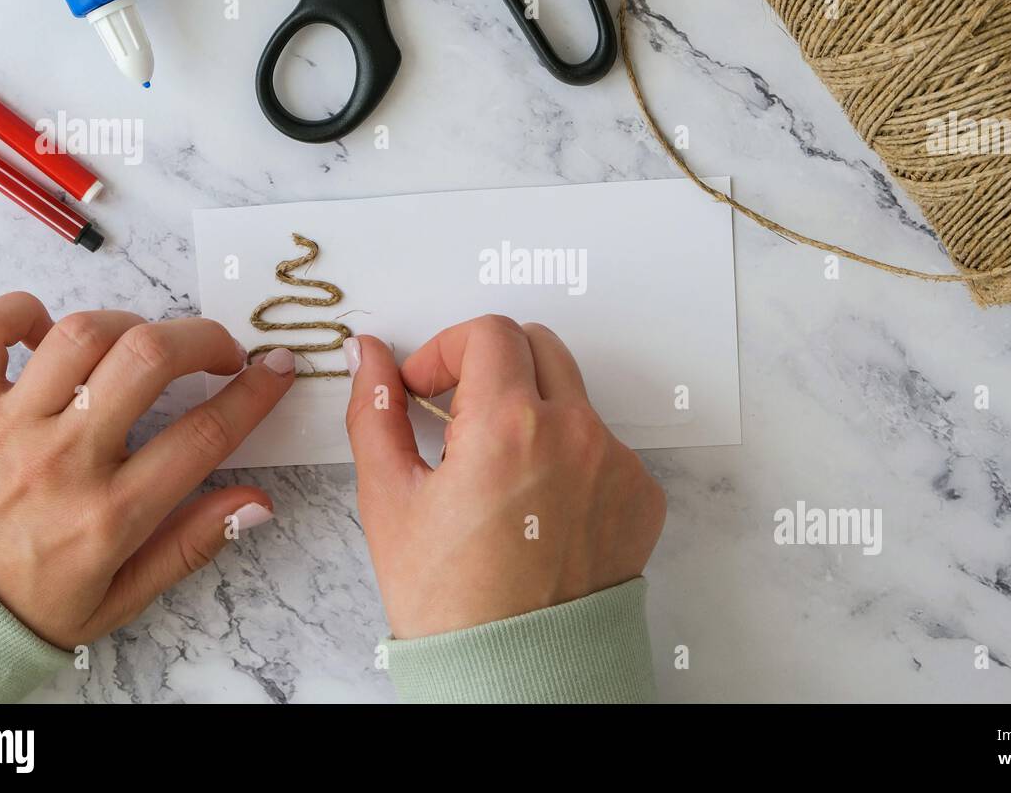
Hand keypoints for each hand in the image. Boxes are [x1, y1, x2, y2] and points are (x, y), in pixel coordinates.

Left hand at [0, 292, 295, 648]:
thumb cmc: (29, 605)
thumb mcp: (121, 597)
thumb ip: (191, 545)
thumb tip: (257, 503)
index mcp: (110, 515)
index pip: (204, 435)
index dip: (255, 393)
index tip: (277, 367)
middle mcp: (62, 462)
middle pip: (149, 358)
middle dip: (203, 338)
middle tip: (218, 352)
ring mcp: (7, 428)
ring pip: (81, 334)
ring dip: (129, 325)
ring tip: (142, 346)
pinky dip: (22, 311)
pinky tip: (50, 332)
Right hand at [344, 315, 665, 639]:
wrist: (517, 677)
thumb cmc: (451, 604)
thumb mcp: (390, 502)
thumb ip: (376, 413)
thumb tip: (370, 357)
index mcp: (511, 426)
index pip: (490, 332)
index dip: (446, 349)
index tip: (426, 388)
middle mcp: (576, 434)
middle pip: (538, 348)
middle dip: (492, 366)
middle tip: (458, 414)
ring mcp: (616, 464)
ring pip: (573, 396)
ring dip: (532, 411)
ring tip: (496, 475)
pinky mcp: (640, 495)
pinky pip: (603, 446)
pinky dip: (567, 457)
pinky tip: (535, 507)